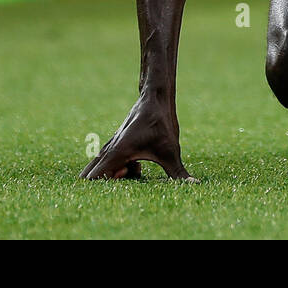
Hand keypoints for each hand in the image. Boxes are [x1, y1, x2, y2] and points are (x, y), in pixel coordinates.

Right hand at [80, 96, 194, 180]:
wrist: (155, 99)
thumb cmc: (161, 124)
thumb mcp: (170, 152)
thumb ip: (178, 174)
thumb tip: (195, 185)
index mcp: (117, 153)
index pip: (93, 178)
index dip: (103, 188)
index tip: (121, 183)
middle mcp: (109, 150)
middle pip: (92, 176)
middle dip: (107, 184)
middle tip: (128, 176)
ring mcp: (110, 147)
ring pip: (102, 168)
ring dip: (115, 176)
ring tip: (137, 170)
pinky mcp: (115, 145)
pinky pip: (110, 163)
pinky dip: (120, 169)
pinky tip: (138, 166)